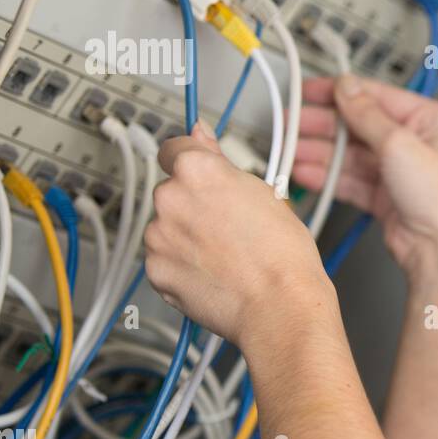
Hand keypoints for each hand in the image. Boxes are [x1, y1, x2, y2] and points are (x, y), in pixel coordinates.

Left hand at [145, 122, 334, 347]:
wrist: (278, 306)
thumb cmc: (282, 253)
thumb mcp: (263, 191)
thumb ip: (219, 160)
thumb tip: (198, 132)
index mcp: (197, 170)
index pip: (174, 148)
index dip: (191, 161)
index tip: (199, 174)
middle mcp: (170, 198)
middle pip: (172, 191)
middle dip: (192, 204)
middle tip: (228, 224)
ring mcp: (158, 236)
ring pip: (166, 227)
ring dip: (185, 235)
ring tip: (224, 254)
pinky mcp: (155, 271)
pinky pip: (164, 260)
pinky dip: (181, 265)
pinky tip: (212, 273)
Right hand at [291, 75, 437, 279]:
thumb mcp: (401, 144)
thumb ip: (368, 114)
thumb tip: (349, 88)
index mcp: (436, 123)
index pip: (381, 97)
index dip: (342, 92)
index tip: (311, 90)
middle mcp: (421, 146)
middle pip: (363, 126)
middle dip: (324, 125)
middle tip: (292, 121)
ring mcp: (404, 173)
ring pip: (354, 155)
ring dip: (320, 152)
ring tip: (290, 148)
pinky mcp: (389, 199)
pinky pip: (353, 181)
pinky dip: (329, 176)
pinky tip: (305, 171)